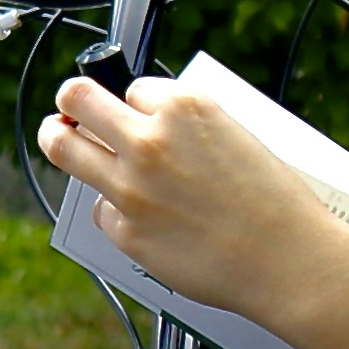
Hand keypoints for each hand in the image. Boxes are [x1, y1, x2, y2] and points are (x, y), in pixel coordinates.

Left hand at [36, 68, 335, 325]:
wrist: (290, 261)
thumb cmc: (275, 204)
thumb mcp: (236, 135)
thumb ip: (187, 125)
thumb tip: (151, 120)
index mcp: (184, 108)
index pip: (132, 87)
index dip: (134, 101)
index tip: (132, 108)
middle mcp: (149, 140)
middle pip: (76, 99)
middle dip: (71, 100)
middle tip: (69, 107)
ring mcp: (130, 186)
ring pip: (62, 147)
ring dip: (59, 139)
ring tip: (58, 137)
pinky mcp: (126, 231)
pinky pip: (102, 209)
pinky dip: (116, 210)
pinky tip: (142, 216)